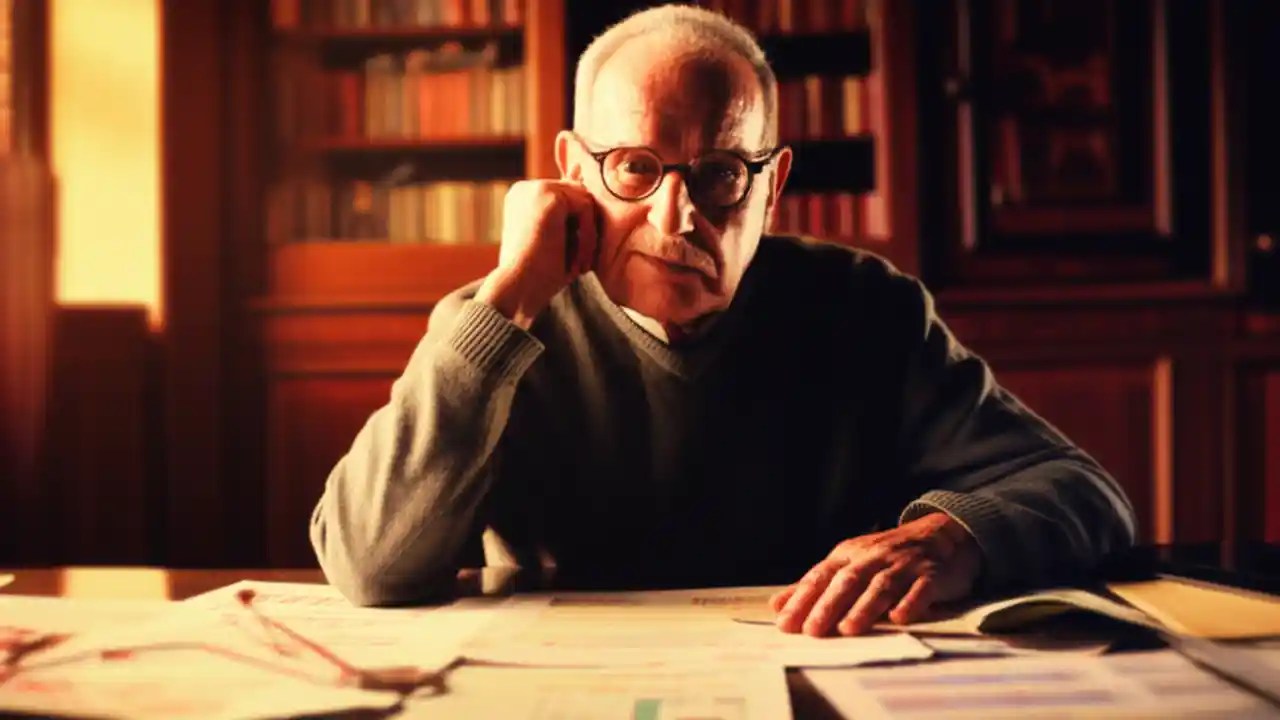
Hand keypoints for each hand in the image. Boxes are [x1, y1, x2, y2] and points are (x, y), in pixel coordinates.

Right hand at [475, 180, 600, 328]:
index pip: (567, 198)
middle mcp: (526, 188)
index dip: (580, 226)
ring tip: (581, 264)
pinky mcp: (548, 196)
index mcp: (523, 198)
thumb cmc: (536, 275)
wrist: (516, 289)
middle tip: (582, 264)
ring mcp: (536, 189)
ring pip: (585, 201)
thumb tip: (592, 200)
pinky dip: (588, 236)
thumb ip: (569, 220)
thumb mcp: (554, 243)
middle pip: (579, 195)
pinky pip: (586, 207)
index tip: (577, 258)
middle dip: (586, 229)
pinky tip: (579, 260)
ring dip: (588, 235)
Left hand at [770, 513, 981, 636]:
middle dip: (828, 606)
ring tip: (848, 629)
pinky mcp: (931, 575)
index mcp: (849, 555)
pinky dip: (910, 602)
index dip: (803, 599)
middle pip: (848, 580)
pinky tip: (900, 618)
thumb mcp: (849, 563)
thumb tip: (778, 605)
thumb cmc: (887, 556)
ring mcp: (903, 565)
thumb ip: (815, 585)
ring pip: (881, 585)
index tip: (785, 623)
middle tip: (812, 631)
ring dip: (864, 607)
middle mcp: (873, 557)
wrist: (940, 534)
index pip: (821, 576)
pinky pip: (920, 588)